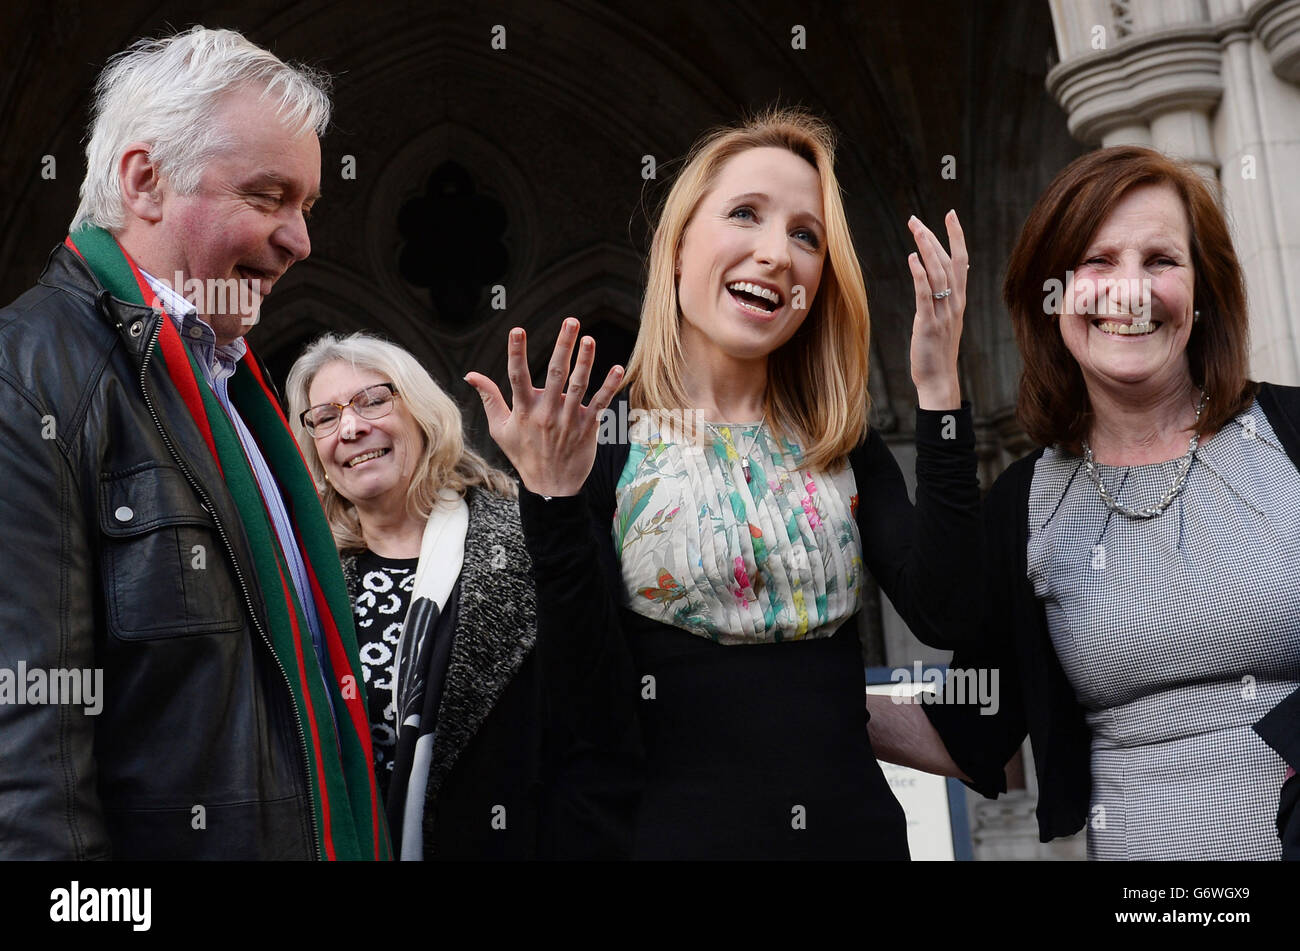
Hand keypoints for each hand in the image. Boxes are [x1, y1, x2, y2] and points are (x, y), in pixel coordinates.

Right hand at [465, 318, 623, 496]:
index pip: (516, 376)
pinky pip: (600, 403)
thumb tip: (471, 375)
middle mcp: (546, 412)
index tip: (517, 330)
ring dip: (585, 361)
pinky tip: (617, 368)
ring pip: (578, 386)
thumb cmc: (524, 454)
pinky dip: (609, 386)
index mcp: (523, 410)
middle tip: (570, 321)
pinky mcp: (587, 426)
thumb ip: (489, 399)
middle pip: (554, 374)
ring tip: (589, 339)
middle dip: (562, 346)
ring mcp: (568, 419)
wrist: (551, 487)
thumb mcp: (500, 429)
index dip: (516, 353)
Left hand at [907, 210, 967, 409]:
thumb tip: (944, 274)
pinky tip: (912, 259)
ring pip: (938, 274)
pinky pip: (926, 296)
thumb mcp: (946, 318)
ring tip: (916, 230)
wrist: (940, 378)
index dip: (956, 236)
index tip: (950, 214)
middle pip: (947, 262)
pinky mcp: (929, 324)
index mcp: (959, 299)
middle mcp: (954, 302)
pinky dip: (920, 276)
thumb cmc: (938, 350)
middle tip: (916, 220)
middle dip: (933, 238)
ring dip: (927, 250)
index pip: (961, 260)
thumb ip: (946, 296)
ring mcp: (943, 313)